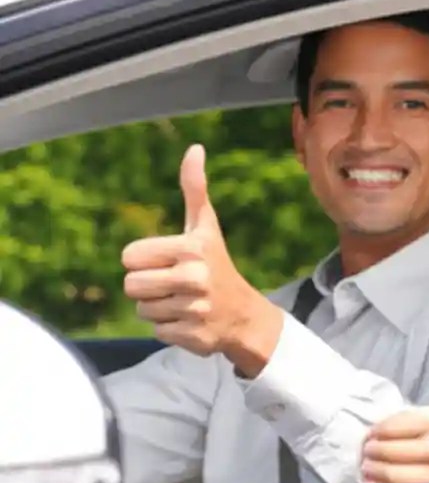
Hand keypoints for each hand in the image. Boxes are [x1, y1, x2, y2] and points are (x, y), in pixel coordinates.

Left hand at [121, 144, 281, 373]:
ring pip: (142, 310)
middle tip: (175, 285)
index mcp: (191, 248)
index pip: (128, 257)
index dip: (143, 261)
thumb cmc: (216, 264)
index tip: (171, 262)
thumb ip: (194, 188)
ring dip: (158, 308)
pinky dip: (170, 328)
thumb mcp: (205, 226)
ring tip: (184, 302)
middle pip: (130, 285)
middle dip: (148, 287)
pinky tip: (190, 320)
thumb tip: (194, 148)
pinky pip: (156, 331)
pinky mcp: (192, 334)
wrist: (245, 314)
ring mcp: (194, 308)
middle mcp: (194, 277)